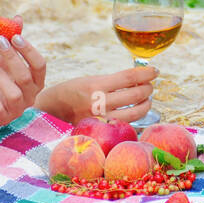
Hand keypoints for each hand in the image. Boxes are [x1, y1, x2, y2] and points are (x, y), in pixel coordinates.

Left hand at [0, 25, 46, 127]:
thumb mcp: (1, 52)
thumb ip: (10, 37)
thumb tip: (17, 17)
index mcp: (37, 80)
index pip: (40, 65)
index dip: (28, 50)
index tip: (14, 37)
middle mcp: (31, 95)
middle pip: (25, 77)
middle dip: (11, 58)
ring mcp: (18, 109)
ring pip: (14, 94)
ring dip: (0, 75)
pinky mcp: (2, 119)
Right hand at [35, 65, 157, 123]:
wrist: (48, 111)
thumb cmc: (70, 92)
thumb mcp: (89, 80)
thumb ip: (111, 82)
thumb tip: (137, 79)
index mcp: (95, 85)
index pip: (128, 77)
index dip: (146, 74)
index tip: (155, 71)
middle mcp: (98, 103)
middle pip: (135, 95)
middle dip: (148, 88)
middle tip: (150, 85)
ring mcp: (100, 120)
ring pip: (134, 113)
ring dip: (146, 104)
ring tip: (146, 99)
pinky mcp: (100, 131)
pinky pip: (124, 125)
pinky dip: (135, 118)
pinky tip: (136, 112)